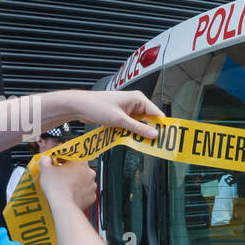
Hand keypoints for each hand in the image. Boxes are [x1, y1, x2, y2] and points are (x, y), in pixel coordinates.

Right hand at [38, 157, 97, 210]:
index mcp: (80, 163)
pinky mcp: (91, 197)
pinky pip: (84, 192)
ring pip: (82, 180)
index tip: (56, 162)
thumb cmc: (57, 188)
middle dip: (68, 170)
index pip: (71, 156)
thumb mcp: (45, 169)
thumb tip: (46, 159)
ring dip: (74, 181)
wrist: (64, 207)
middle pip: (77, 168)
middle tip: (58, 175)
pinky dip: (78, 192)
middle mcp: (89, 173)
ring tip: (63, 185)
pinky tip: (69, 193)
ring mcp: (92, 185)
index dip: (61, 158)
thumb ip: (45, 160)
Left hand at [45, 89, 162, 138]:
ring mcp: (128, 110)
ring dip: (138, 134)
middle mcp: (135, 103)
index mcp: (138, 99)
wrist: (79, 106)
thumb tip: (154, 134)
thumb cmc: (97, 106)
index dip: (161, 126)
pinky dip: (130, 134)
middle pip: (149, 121)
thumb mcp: (120, 120)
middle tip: (152, 145)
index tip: (165, 139)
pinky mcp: (121, 116)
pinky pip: (131, 127)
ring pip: (139, 125)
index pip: (157, 114)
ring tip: (138, 143)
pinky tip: (129, 140)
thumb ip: (138, 128)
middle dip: (149, 132)